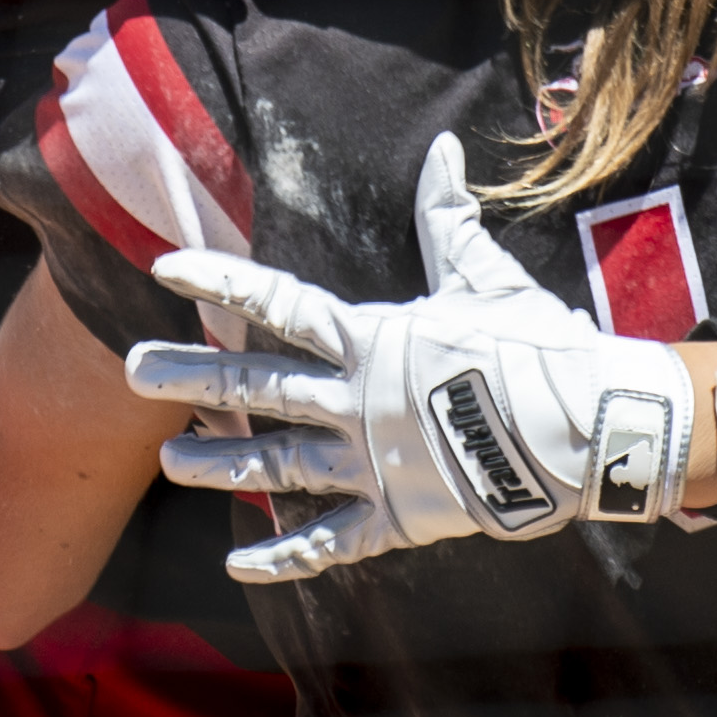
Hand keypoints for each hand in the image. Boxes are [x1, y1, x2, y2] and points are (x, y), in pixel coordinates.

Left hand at [128, 135, 693, 585]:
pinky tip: (235, 565)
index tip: (163, 270)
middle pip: (257, 389)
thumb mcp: (488, 278)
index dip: (220, 285)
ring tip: (167, 463)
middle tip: (131, 372)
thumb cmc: (539, 347)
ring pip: (276, 465)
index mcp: (374, 339)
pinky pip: (328, 542)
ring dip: (218, 465)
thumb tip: (444, 151)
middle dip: (190, 380)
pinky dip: (282, 556)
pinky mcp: (396, 518)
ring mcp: (371, 463)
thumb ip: (449, 220)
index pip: (281, 305)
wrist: (586, 428)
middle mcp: (357, 400)